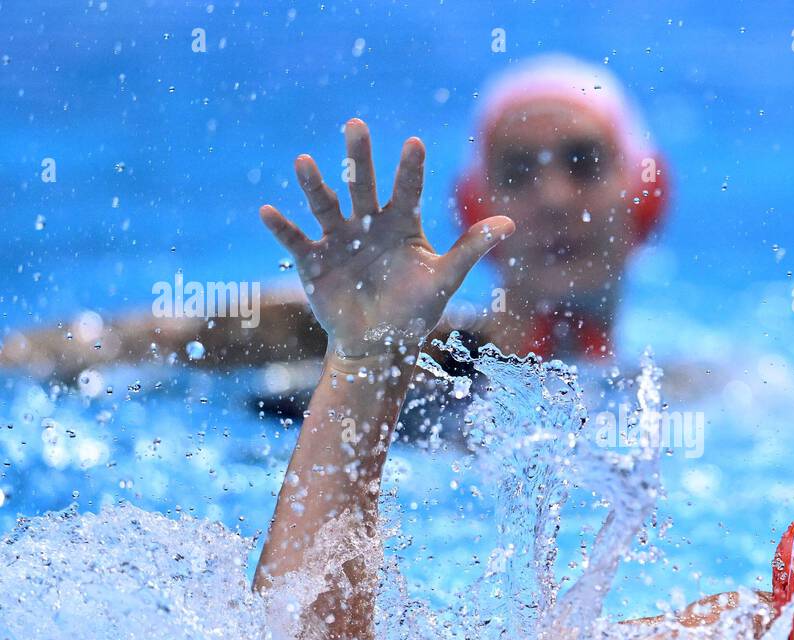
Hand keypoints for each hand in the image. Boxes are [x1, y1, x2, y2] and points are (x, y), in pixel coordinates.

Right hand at [260, 118, 513, 358]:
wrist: (379, 344)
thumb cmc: (415, 310)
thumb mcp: (445, 279)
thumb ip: (471, 248)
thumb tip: (510, 223)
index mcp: (402, 224)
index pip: (408, 190)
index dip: (411, 169)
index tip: (414, 142)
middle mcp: (368, 223)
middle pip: (363, 185)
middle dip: (360, 158)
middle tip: (356, 125)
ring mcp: (338, 239)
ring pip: (326, 205)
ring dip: (314, 185)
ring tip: (305, 161)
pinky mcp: (313, 260)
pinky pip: (295, 240)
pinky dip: (281, 227)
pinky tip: (267, 211)